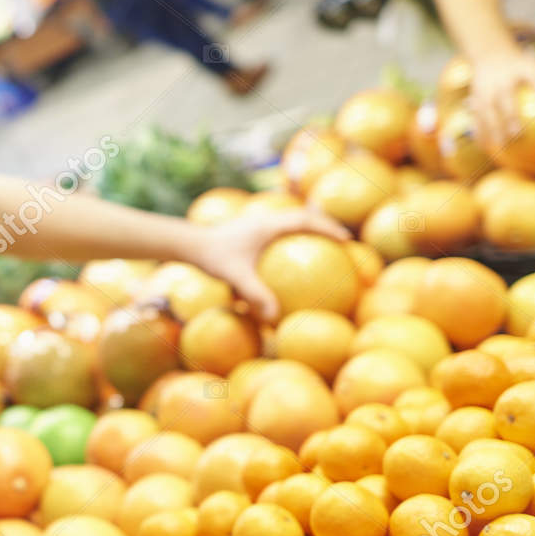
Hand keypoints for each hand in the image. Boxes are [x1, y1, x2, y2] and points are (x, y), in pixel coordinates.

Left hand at [189, 205, 349, 322]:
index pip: (306, 221)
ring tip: (321, 249)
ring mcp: (257, 225)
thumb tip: (275, 317)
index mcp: (268, 225)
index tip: (346, 240)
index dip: (328, 228)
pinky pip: (277, 235)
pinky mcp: (249, 233)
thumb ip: (255, 295)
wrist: (188, 244)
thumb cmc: (212, 258)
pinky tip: (289, 264)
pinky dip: (289, 243)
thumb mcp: (235, 277)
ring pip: (289, 224)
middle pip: (302, 218)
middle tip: (340, 241)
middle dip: (323, 226)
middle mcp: (265, 221)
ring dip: (306, 232)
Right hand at [468, 48, 534, 150]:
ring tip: (501, 146)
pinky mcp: (476, 98)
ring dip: (493, 129)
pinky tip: (485, 148)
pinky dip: (480, 131)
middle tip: (518, 135)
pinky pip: (477, 117)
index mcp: (524, 68)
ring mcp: (486, 88)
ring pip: (488, 111)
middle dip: (510, 116)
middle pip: (506, 98)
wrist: (491, 54)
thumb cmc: (523, 66)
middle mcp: (503, 78)